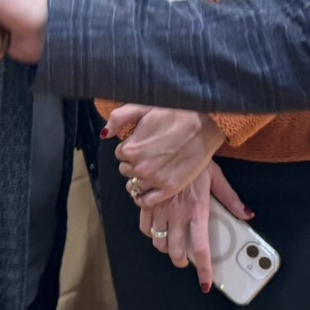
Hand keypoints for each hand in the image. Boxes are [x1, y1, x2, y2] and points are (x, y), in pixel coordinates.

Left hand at [109, 106, 224, 207]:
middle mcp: (139, 167)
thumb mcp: (143, 108)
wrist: (204, 123)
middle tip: (151, 153)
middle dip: (135, 162)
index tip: (143, 143)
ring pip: (135, 185)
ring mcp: (154, 180)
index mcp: (130, 148)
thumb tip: (105, 134)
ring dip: (141, 177)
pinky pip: (146, 200)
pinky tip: (150, 187)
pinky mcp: (169, 189)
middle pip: (126, 170)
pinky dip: (144, 197)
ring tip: (154, 167)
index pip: (120, 153)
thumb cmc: (174, 113)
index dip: (131, 148)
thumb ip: (118, 118)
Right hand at [139, 163, 250, 291]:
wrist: (171, 140)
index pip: (201, 248)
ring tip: (172, 244)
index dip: (203, 270)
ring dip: (166, 248)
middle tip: (185, 259)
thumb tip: (247, 215)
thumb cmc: (195, 159)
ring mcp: (160, 209)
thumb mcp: (217, 177)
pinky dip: (150, 233)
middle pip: (176, 251)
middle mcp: (177, 214)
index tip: (205, 283)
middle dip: (180, 261)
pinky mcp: (146, 202)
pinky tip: (157, 229)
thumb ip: (231, 199)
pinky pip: (144, 227)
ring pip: (159, 242)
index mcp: (197, 210)